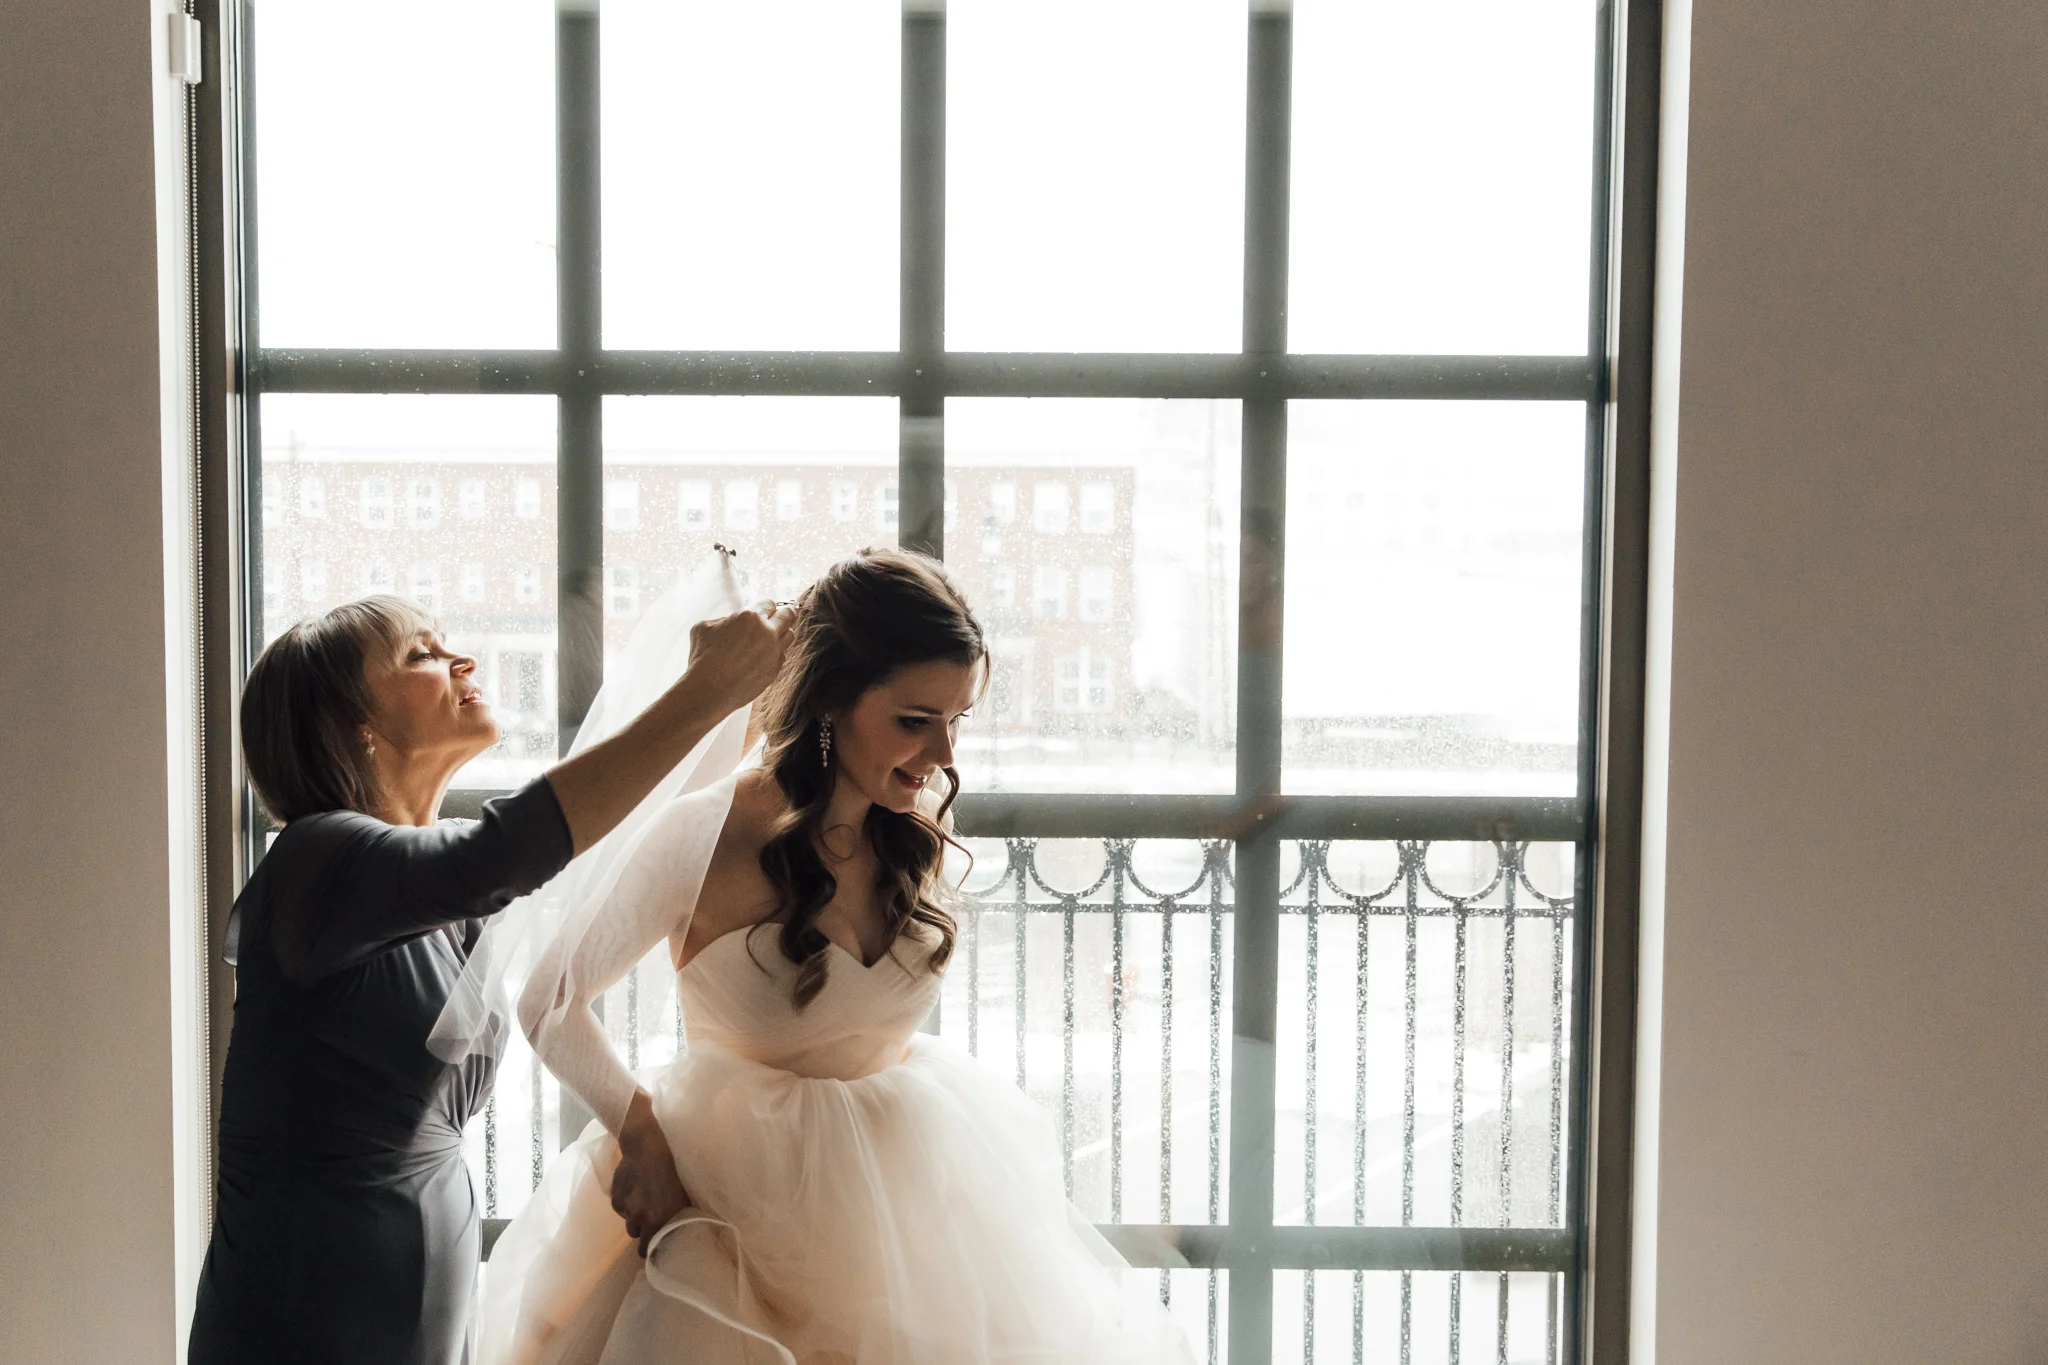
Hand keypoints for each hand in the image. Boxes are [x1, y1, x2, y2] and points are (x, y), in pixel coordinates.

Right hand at [610, 1090, 689, 1256]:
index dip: (653, 1249)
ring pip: (629, 1223)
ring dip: (636, 1218)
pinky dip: (626, 1204)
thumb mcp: (684, 1192)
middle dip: (644, 1235)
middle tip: (650, 1224)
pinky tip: (634, 1189)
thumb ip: (682, 1213)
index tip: (657, 1247)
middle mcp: (642, 1219)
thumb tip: (689, 1227)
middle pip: (638, 1238)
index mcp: (661, 1219)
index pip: (650, 1249)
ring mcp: (627, 1210)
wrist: (648, 1146)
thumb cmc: (674, 1166)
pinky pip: (621, 1209)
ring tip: (644, 1202)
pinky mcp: (616, 1199)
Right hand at [684, 601, 797, 714]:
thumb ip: (723, 619)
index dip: (765, 607)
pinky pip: (782, 656)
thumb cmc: (702, 657)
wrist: (709, 690)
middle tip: (777, 618)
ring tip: (768, 638)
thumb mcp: (704, 627)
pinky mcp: (774, 670)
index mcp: (749, 616)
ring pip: (790, 635)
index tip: (762, 612)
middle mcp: (766, 632)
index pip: (769, 603)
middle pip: (789, 614)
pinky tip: (761, 658)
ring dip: (781, 634)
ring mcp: (774, 652)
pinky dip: (775, 654)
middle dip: (784, 614)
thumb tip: (732, 622)